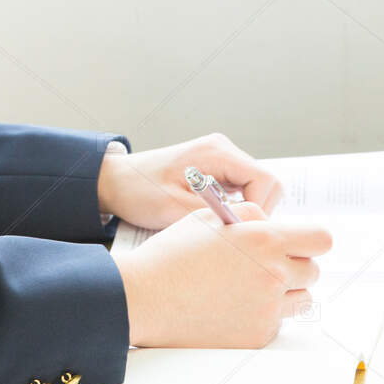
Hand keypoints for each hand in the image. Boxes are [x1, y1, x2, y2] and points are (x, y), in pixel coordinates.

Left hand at [96, 132, 284, 231]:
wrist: (116, 181)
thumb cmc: (139, 191)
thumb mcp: (175, 209)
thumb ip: (216, 218)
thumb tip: (248, 232)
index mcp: (217, 152)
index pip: (266, 180)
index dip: (261, 210)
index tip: (238, 229)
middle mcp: (224, 150)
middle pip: (267, 184)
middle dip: (256, 212)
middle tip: (230, 232)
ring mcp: (221, 159)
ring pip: (256, 190)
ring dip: (244, 211)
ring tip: (218, 226)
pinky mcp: (216, 171)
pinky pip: (241, 191)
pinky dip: (235, 208)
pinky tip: (213, 220)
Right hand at [111, 201, 330, 347]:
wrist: (144, 298)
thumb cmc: (172, 255)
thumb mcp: (209, 218)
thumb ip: (249, 215)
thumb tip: (272, 223)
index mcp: (263, 240)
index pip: (321, 239)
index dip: (309, 239)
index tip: (296, 242)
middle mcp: (272, 274)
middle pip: (313, 271)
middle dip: (294, 265)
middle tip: (264, 264)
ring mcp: (267, 309)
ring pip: (301, 299)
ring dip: (285, 292)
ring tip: (250, 286)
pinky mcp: (257, 335)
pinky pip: (277, 323)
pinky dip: (262, 315)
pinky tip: (232, 306)